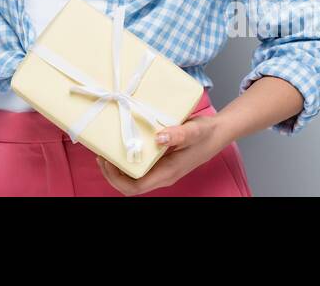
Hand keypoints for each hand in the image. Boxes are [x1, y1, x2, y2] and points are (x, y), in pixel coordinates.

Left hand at [95, 110, 232, 195]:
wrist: (218, 132)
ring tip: (107, 149)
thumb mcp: (193, 131)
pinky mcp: (161, 161)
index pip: (136, 187)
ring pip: (134, 177)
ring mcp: (161, 169)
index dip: (117, 178)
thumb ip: (177, 134)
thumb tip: (158, 138)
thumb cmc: (206, 134)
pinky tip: (123, 143)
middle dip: (112, 173)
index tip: (106, 160)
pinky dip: (128, 158)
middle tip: (101, 153)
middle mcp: (162, 174)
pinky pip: (140, 166)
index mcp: (167, 173)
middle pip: (130, 185)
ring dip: (117, 166)